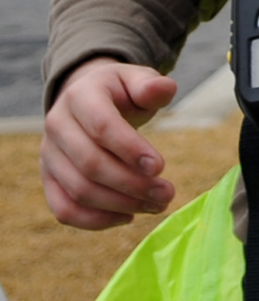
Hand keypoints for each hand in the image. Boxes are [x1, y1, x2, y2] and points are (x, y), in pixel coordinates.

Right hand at [42, 57, 177, 228]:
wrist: (87, 100)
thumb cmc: (120, 92)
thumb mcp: (137, 80)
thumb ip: (151, 86)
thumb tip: (164, 88)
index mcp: (80, 96)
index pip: (102, 127)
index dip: (131, 149)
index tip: (160, 167)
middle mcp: (57, 126)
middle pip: (91, 164)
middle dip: (132, 184)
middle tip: (167, 193)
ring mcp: (48, 155)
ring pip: (78, 191)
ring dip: (120, 204)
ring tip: (156, 205)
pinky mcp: (49, 179)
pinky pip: (64, 209)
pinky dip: (96, 221)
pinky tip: (129, 216)